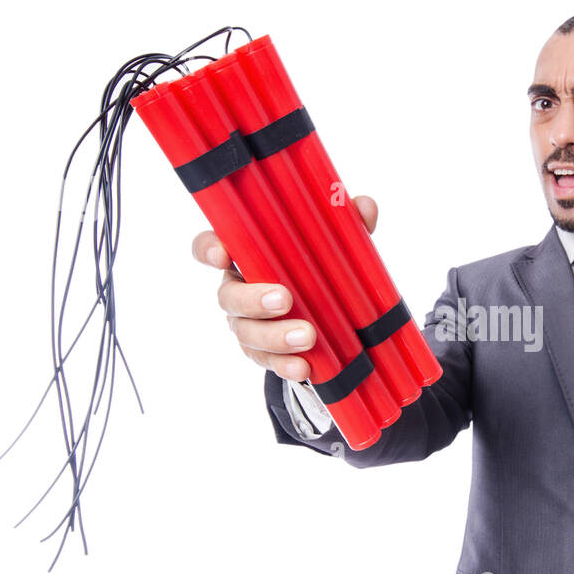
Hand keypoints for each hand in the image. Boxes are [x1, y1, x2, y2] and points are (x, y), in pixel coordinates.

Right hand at [191, 195, 379, 381]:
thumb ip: (344, 223)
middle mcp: (237, 289)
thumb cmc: (314, 265)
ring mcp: (246, 324)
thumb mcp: (331, 242)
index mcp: (245, 254)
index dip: (208, 249)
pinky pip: (267, 361)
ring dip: (276, 336)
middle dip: (253, 300)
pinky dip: (286, 365)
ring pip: (247, 333)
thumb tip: (365, 207)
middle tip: (285, 299)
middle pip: (228, 297)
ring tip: (308, 336)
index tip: (222, 253)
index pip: (210, 245)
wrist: (324, 312)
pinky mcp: (261, 353)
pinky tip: (304, 367)